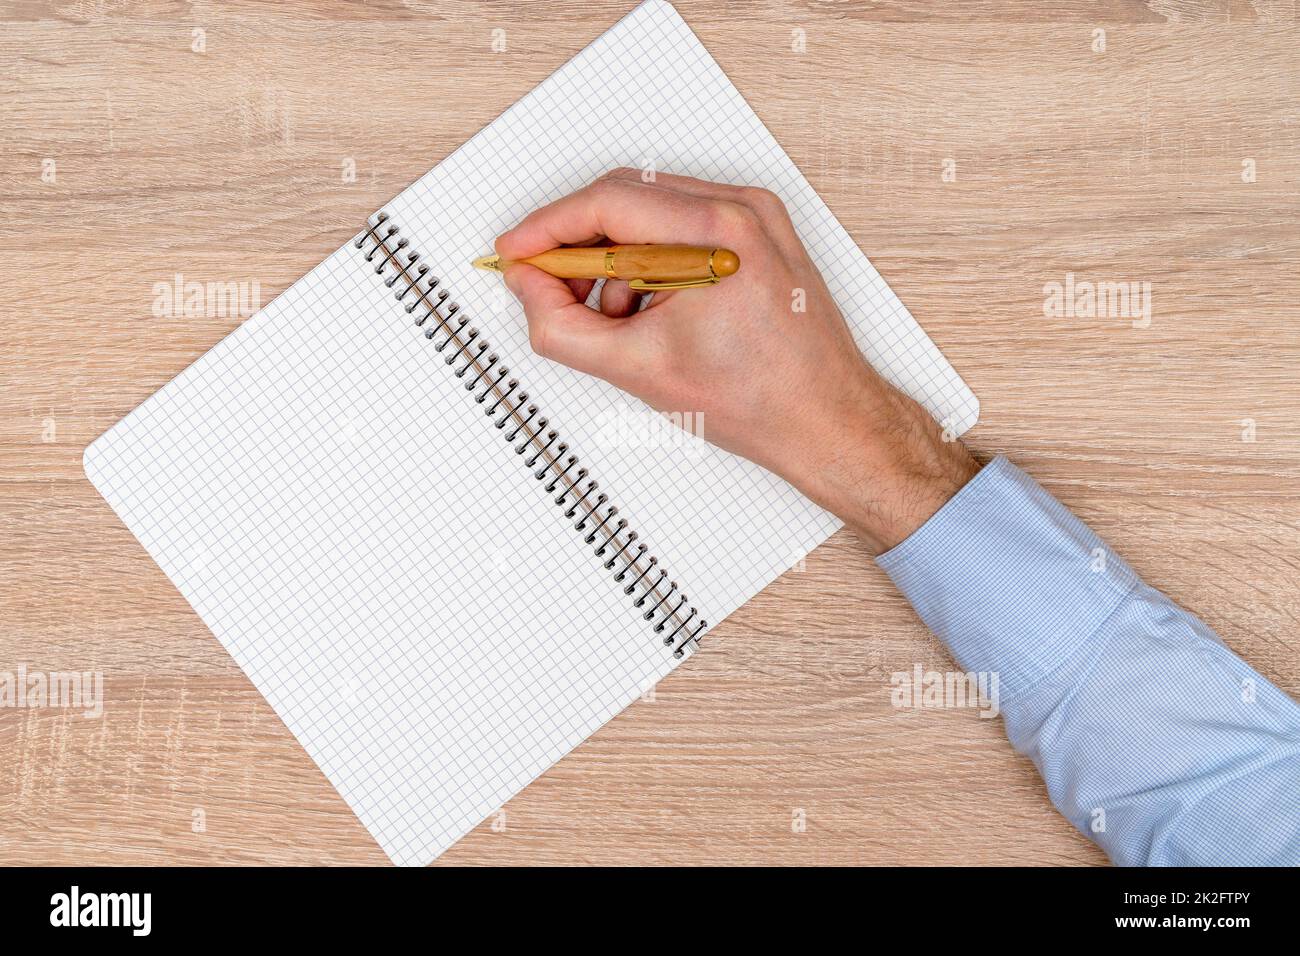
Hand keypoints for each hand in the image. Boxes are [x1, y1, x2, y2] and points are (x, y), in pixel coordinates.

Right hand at [495, 169, 979, 553]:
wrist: (826, 421)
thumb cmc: (762, 401)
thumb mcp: (638, 369)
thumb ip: (562, 325)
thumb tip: (530, 290)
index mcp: (718, 232)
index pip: (606, 202)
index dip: (547, 228)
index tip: (516, 252)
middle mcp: (743, 211)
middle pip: (627, 198)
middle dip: (579, 246)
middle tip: (550, 288)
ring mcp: (756, 219)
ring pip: (652, 213)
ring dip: (617, 261)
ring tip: (621, 320)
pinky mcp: (759, 234)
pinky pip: (683, 228)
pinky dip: (652, 265)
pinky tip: (654, 313)